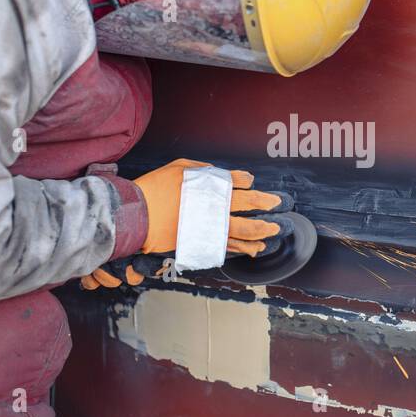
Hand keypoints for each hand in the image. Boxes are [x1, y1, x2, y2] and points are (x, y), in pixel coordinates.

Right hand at [80, 160, 295, 290]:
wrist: (136, 216)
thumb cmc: (154, 189)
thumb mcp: (179, 168)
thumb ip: (205, 171)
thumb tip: (226, 175)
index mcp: (210, 187)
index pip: (240, 185)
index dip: (253, 187)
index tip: (260, 189)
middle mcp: (213, 208)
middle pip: (249, 209)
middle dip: (267, 209)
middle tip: (279, 208)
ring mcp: (208, 228)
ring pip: (243, 233)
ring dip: (261, 232)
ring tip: (273, 232)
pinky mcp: (201, 244)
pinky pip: (228, 247)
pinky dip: (244, 248)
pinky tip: (255, 249)